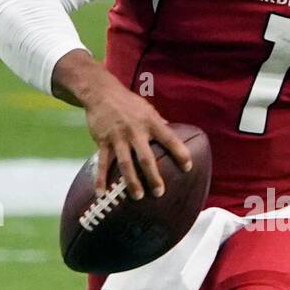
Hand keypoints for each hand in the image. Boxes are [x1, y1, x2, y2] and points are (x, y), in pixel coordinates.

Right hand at [52, 51, 191, 198]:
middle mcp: (135, 131)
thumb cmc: (129, 102)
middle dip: (153, 176)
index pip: (169, 139)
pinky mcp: (103, 141)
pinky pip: (102, 163)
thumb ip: (160, 124)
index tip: (188, 167)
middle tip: (159, 192)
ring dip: (131, 181)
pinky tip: (102, 193)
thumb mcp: (148, 109)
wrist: (101, 93)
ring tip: (138, 197)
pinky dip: (101, 179)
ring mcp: (118, 137)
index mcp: (150, 123)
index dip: (180, 152)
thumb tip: (174, 134)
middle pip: (145, 157)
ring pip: (125, 163)